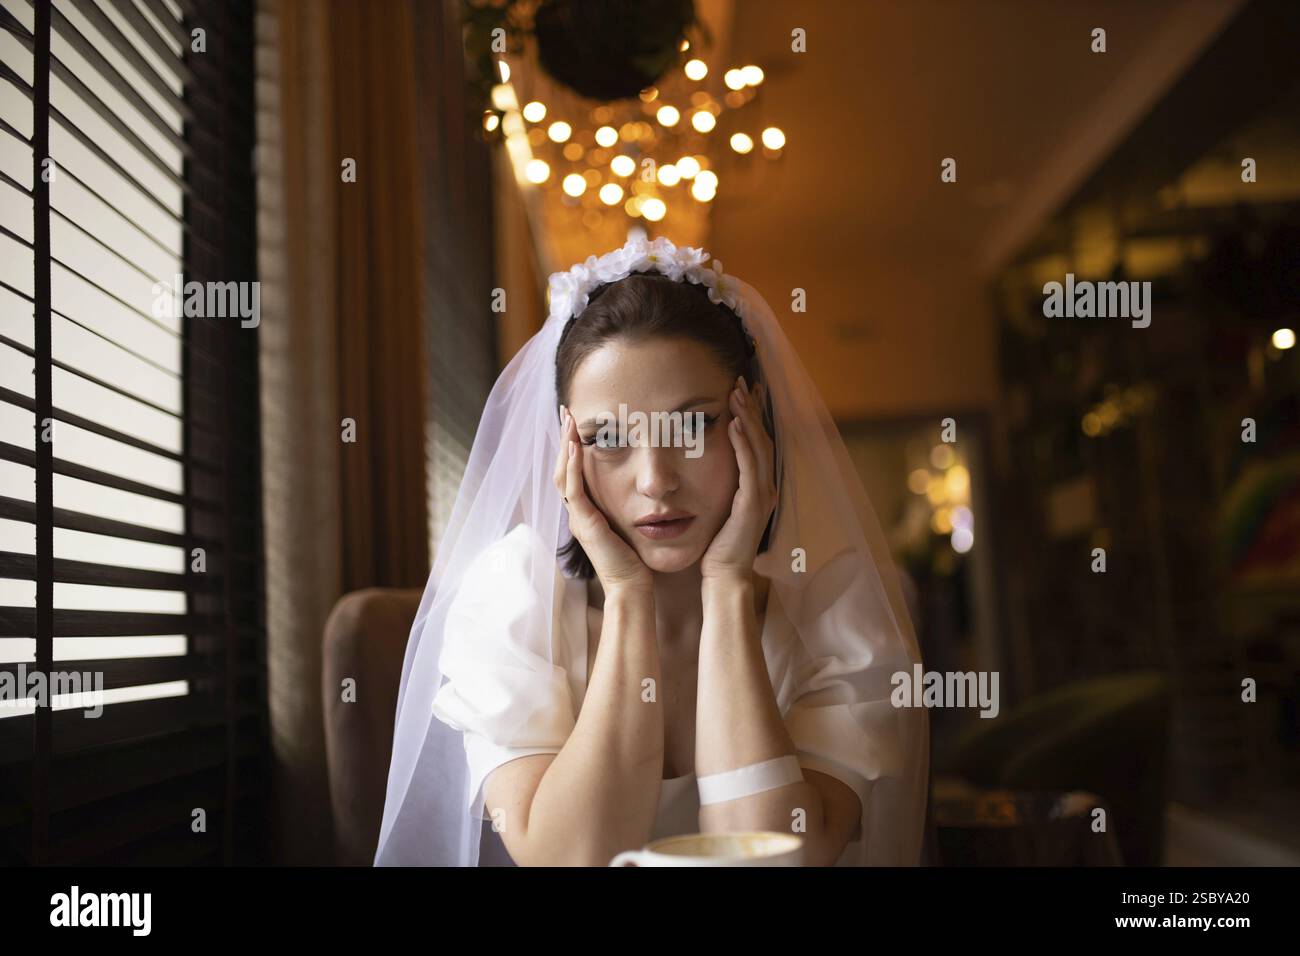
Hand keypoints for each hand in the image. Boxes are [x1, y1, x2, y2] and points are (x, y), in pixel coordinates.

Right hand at [554, 405, 652, 592]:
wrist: (632, 587)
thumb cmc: (635, 559)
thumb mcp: (630, 522)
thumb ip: (628, 503)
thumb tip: (643, 482)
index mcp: (585, 510)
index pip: (571, 471)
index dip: (571, 445)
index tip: (575, 421)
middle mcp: (577, 512)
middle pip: (562, 468)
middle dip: (564, 439)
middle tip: (566, 411)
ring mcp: (578, 519)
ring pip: (563, 475)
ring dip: (566, 446)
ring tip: (569, 421)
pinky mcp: (585, 525)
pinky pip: (574, 491)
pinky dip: (575, 467)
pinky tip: (579, 447)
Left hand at [700, 376, 777, 581]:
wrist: (722, 576)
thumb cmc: (714, 543)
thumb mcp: (713, 505)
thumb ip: (710, 483)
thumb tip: (694, 461)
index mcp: (756, 485)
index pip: (756, 441)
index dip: (750, 414)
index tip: (738, 389)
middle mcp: (765, 486)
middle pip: (761, 437)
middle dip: (751, 408)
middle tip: (739, 381)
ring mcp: (762, 494)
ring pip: (758, 446)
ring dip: (748, 417)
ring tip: (736, 393)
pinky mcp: (753, 504)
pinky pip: (750, 467)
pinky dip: (743, 443)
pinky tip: (733, 424)